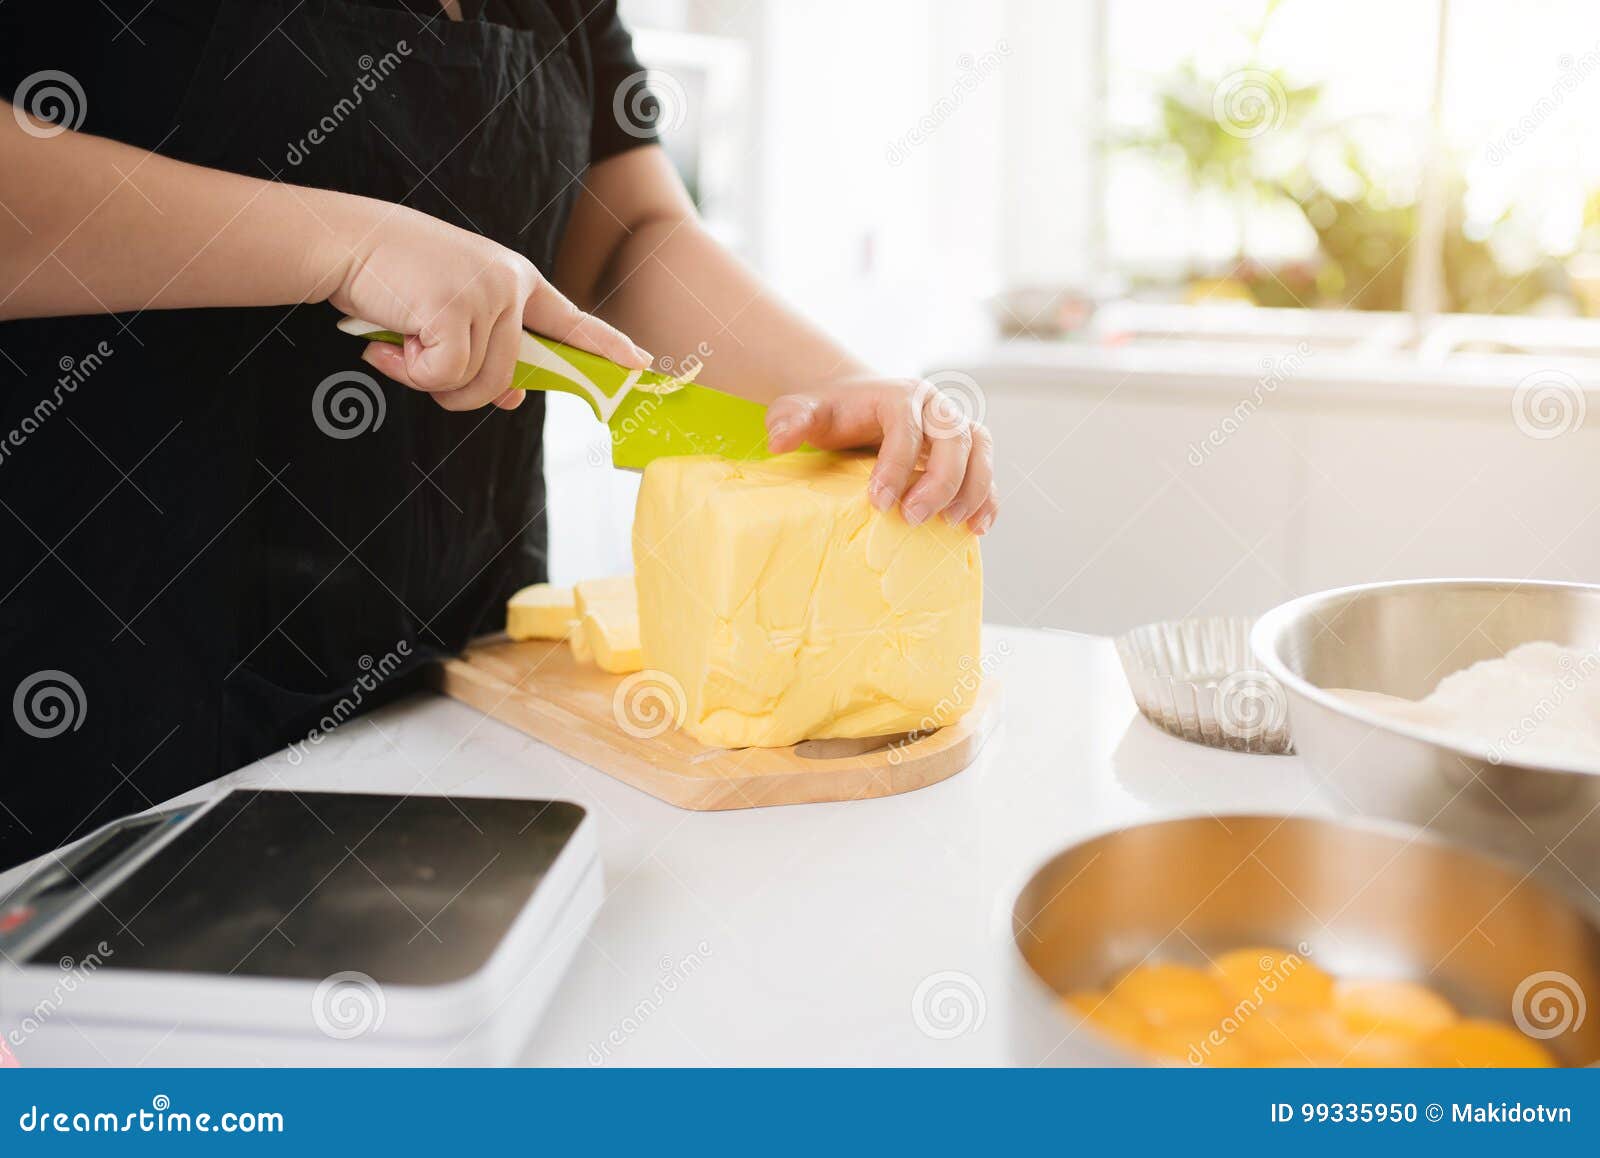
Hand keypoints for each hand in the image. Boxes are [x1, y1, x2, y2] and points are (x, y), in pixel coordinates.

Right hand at [320, 200, 650, 410]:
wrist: (340, 241)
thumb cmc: (390, 279)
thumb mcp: (449, 313)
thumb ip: (486, 350)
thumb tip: (513, 398)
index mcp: (515, 279)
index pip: (571, 318)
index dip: (606, 345)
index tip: (641, 363)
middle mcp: (511, 283)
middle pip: (509, 376)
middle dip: (459, 388)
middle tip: (415, 361)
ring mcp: (488, 293)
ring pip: (479, 383)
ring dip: (429, 380)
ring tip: (399, 343)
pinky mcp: (459, 308)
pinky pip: (447, 377)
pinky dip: (410, 373)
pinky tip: (386, 344)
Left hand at [764, 377, 997, 533]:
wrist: (853, 403)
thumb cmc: (830, 412)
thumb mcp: (802, 411)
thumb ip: (789, 420)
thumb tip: (778, 440)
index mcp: (898, 395)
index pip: (907, 428)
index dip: (896, 466)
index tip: (878, 502)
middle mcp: (934, 406)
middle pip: (954, 437)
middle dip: (939, 481)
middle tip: (912, 518)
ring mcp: (955, 426)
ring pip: (980, 450)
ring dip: (973, 489)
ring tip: (952, 525)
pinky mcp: (966, 450)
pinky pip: (986, 469)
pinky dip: (987, 497)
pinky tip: (977, 528)